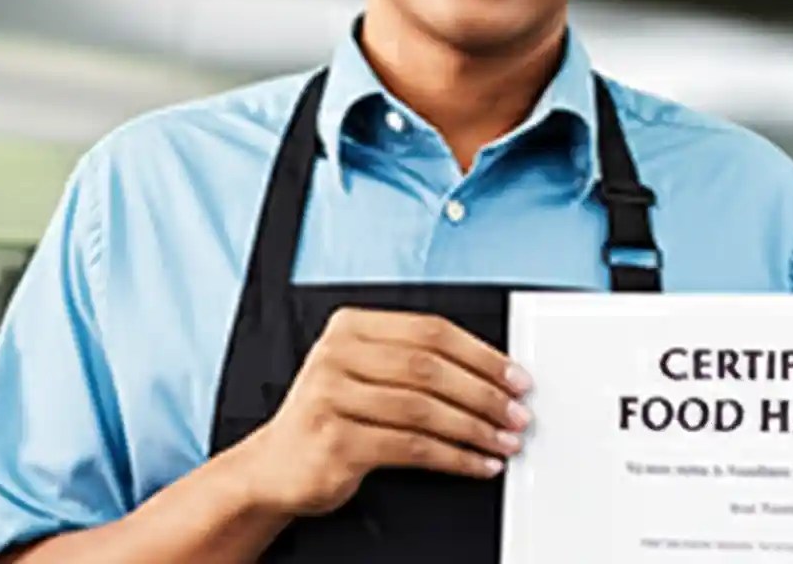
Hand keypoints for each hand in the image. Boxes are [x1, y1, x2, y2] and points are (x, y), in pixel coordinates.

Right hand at [233, 308, 532, 516]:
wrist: (276, 466)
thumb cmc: (334, 416)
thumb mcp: (366, 374)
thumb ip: (417, 364)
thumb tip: (494, 376)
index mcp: (350, 327)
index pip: (431, 331)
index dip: (482, 355)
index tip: (515, 376)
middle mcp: (336, 355)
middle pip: (430, 369)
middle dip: (484, 393)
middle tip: (516, 412)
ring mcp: (330, 397)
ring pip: (424, 410)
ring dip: (475, 429)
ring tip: (503, 441)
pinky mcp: (334, 441)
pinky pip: (411, 447)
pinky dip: (454, 458)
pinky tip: (476, 463)